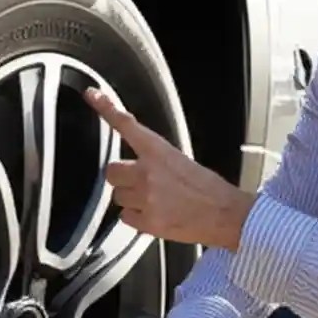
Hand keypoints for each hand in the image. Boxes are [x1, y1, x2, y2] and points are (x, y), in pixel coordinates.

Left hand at [85, 87, 256, 250]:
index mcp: (159, 151)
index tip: (91, 95)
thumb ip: (156, 160)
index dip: (106, 109)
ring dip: (131, 198)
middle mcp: (148, 172)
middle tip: (140, 183)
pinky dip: (137, 218)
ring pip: (118, 196)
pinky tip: (156, 215)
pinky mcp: (147, 222)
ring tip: (155, 202)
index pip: (127, 125)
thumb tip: (139, 165)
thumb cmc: (209, 189)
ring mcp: (146, 198)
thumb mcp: (183, 162)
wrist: (226, 215)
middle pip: (111, 171)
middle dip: (122, 177)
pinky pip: (125, 217)